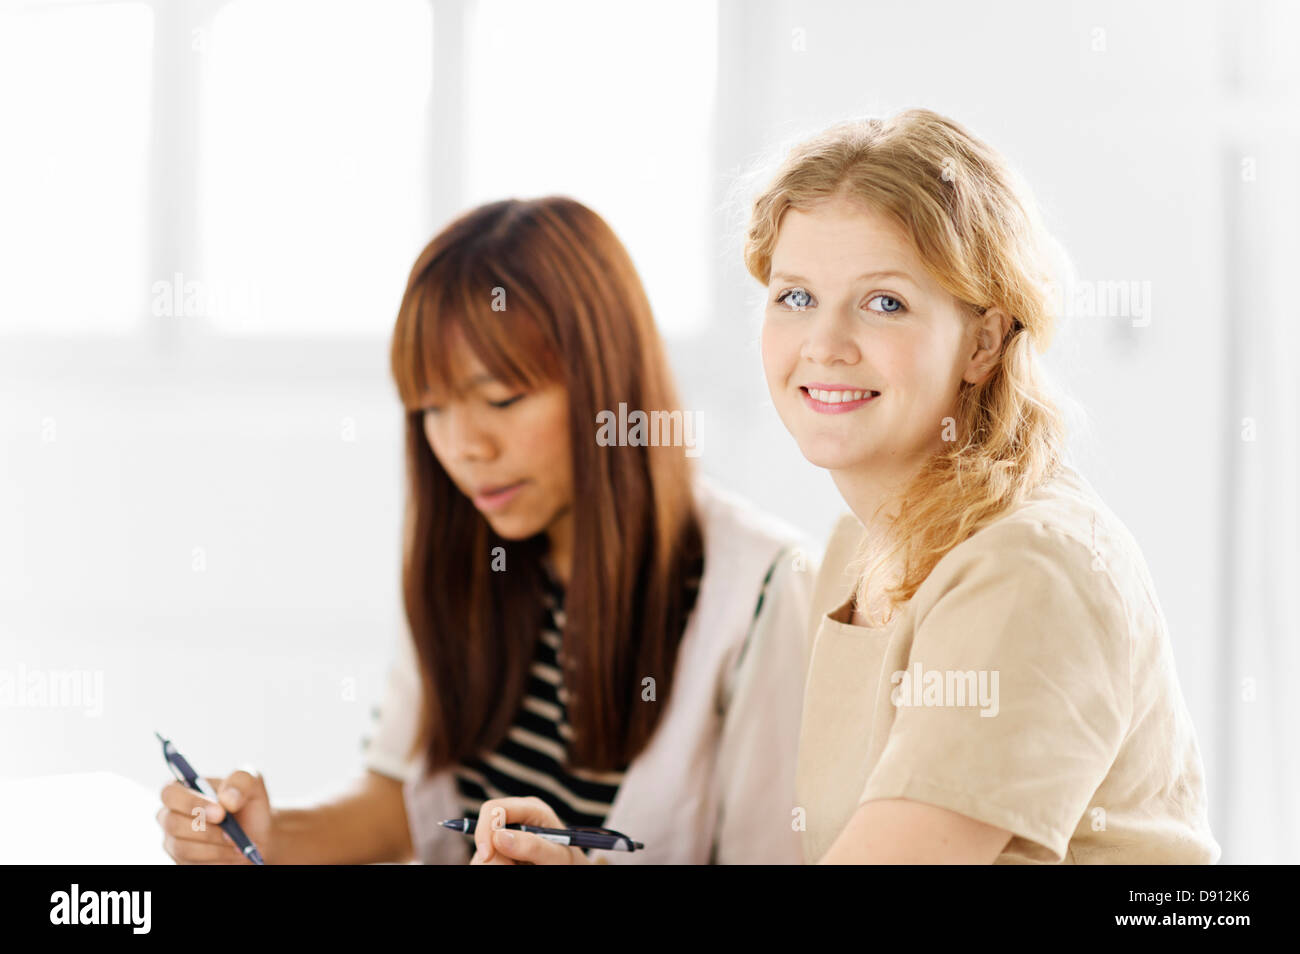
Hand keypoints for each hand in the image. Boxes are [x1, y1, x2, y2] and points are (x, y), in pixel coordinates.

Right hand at [157, 768, 274, 863]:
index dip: (191, 803)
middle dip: (206, 830)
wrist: (256, 834)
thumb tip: (226, 799)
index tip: (220, 813)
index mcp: (183, 789)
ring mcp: (174, 841)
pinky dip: (216, 859)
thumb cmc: (248, 804)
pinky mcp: (181, 861)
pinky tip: (233, 854)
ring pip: (183, 848)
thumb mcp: (252, 783)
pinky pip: (191, 864)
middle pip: (173, 824)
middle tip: (231, 833)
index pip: (170, 793)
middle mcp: (171, 815)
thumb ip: (240, 781)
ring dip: (214, 848)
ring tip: (237, 844)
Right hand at [470, 796, 588, 864]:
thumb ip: (532, 846)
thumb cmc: (569, 862)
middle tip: (513, 867)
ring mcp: (505, 836)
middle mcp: (515, 819)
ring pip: (483, 852)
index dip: (485, 830)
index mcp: (530, 809)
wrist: (570, 869)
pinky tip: (516, 867)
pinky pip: (488, 862)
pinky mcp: (499, 851)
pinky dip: (500, 866)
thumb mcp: (557, 855)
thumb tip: (499, 837)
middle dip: (493, 854)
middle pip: (485, 832)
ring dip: (499, 864)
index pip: (494, 808)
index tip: (487, 856)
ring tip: (523, 867)